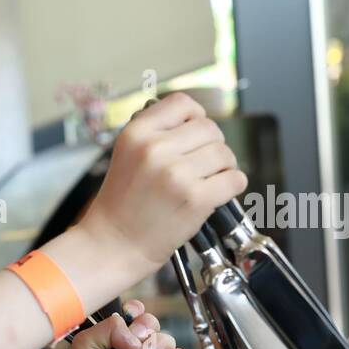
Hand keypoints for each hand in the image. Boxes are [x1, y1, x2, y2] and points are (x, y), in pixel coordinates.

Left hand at [53, 299, 193, 348]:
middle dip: (147, 332)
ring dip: (159, 347)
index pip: (137, 314)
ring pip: (169, 342)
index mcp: (120, 337)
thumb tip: (135, 335)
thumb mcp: (87, 343)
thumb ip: (109, 326)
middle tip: (135, 348)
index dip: (138, 314)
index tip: (131, 324)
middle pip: (155, 326)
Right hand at [81, 93, 247, 269]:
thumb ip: (157, 133)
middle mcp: (155, 149)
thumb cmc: (122, 204)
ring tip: (205, 182)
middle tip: (198, 166)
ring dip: (222, 167)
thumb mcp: (126, 155)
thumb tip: (197, 120)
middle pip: (210, 128)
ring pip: (225, 154)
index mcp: (135, 134)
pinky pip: (235, 179)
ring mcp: (177, 174)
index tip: (193, 134)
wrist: (113, 244)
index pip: (182, 104)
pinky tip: (213, 195)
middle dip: (210, 146)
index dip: (194, 117)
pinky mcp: (196, 198)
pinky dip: (230, 186)